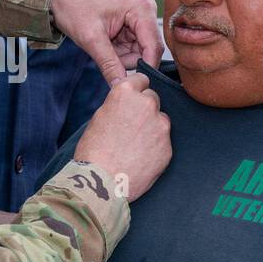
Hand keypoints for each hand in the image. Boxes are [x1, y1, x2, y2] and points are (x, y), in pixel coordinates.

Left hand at [51, 0, 162, 85]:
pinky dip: (117, 52)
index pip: (154, 47)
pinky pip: (131, 50)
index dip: (145, 68)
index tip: (130, 83)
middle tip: (104, 54)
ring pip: (139, 53)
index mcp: (142, 9)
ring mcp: (140, 20)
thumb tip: (120, 86)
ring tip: (102, 44)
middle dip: (127, 60)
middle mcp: (145, 13)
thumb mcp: (91, 39)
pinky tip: (105, 42)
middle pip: (147, 52)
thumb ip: (109, 64)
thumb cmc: (74, 7)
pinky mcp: (132, 27)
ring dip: (120, 57)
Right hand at [74, 73, 171, 200]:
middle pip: (153, 98)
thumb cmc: (94, 151)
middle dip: (144, 109)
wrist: (102, 182)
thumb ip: (118, 104)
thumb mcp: (99, 117)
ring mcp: (160, 125)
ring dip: (152, 127)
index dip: (136, 91)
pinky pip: (164, 140)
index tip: (133, 100)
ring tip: (134, 145)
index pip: (141, 79)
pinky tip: (140, 157)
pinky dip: (155, 146)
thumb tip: (128, 103)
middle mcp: (147, 104)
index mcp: (126, 93)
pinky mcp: (168, 145)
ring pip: (161, 120)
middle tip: (131, 127)